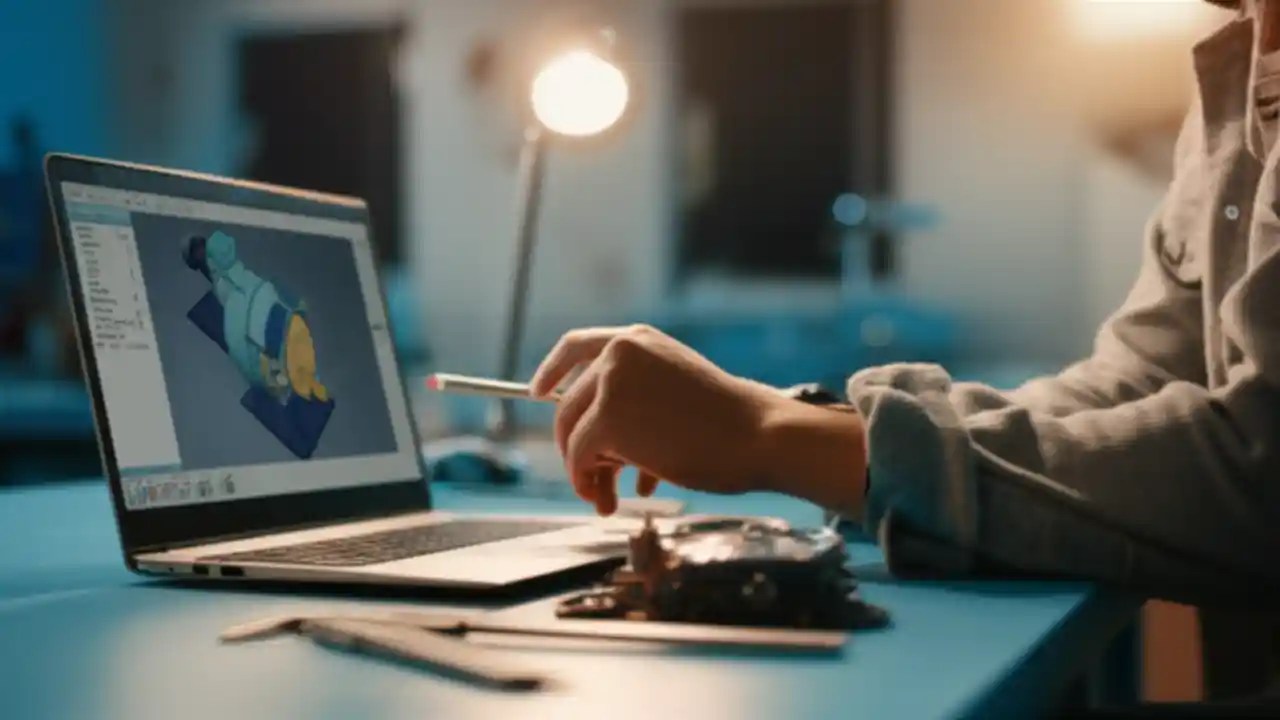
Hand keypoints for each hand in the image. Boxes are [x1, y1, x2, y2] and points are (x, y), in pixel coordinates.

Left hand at [531, 325, 868, 516]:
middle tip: (592, 480)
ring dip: (583, 471)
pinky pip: (578, 457)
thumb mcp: (674, 393)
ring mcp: (610, 383)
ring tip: (603, 498)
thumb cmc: (728, 424)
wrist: (757, 434)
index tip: (538, 392)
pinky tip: (610, 499)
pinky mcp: (607, 419)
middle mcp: (619, 353)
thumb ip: (633, 402)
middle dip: (576, 447)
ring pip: (570, 433)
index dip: (552, 370)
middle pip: (569, 403)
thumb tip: (594, 447)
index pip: (577, 344)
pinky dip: (587, 482)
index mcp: (638, 340)